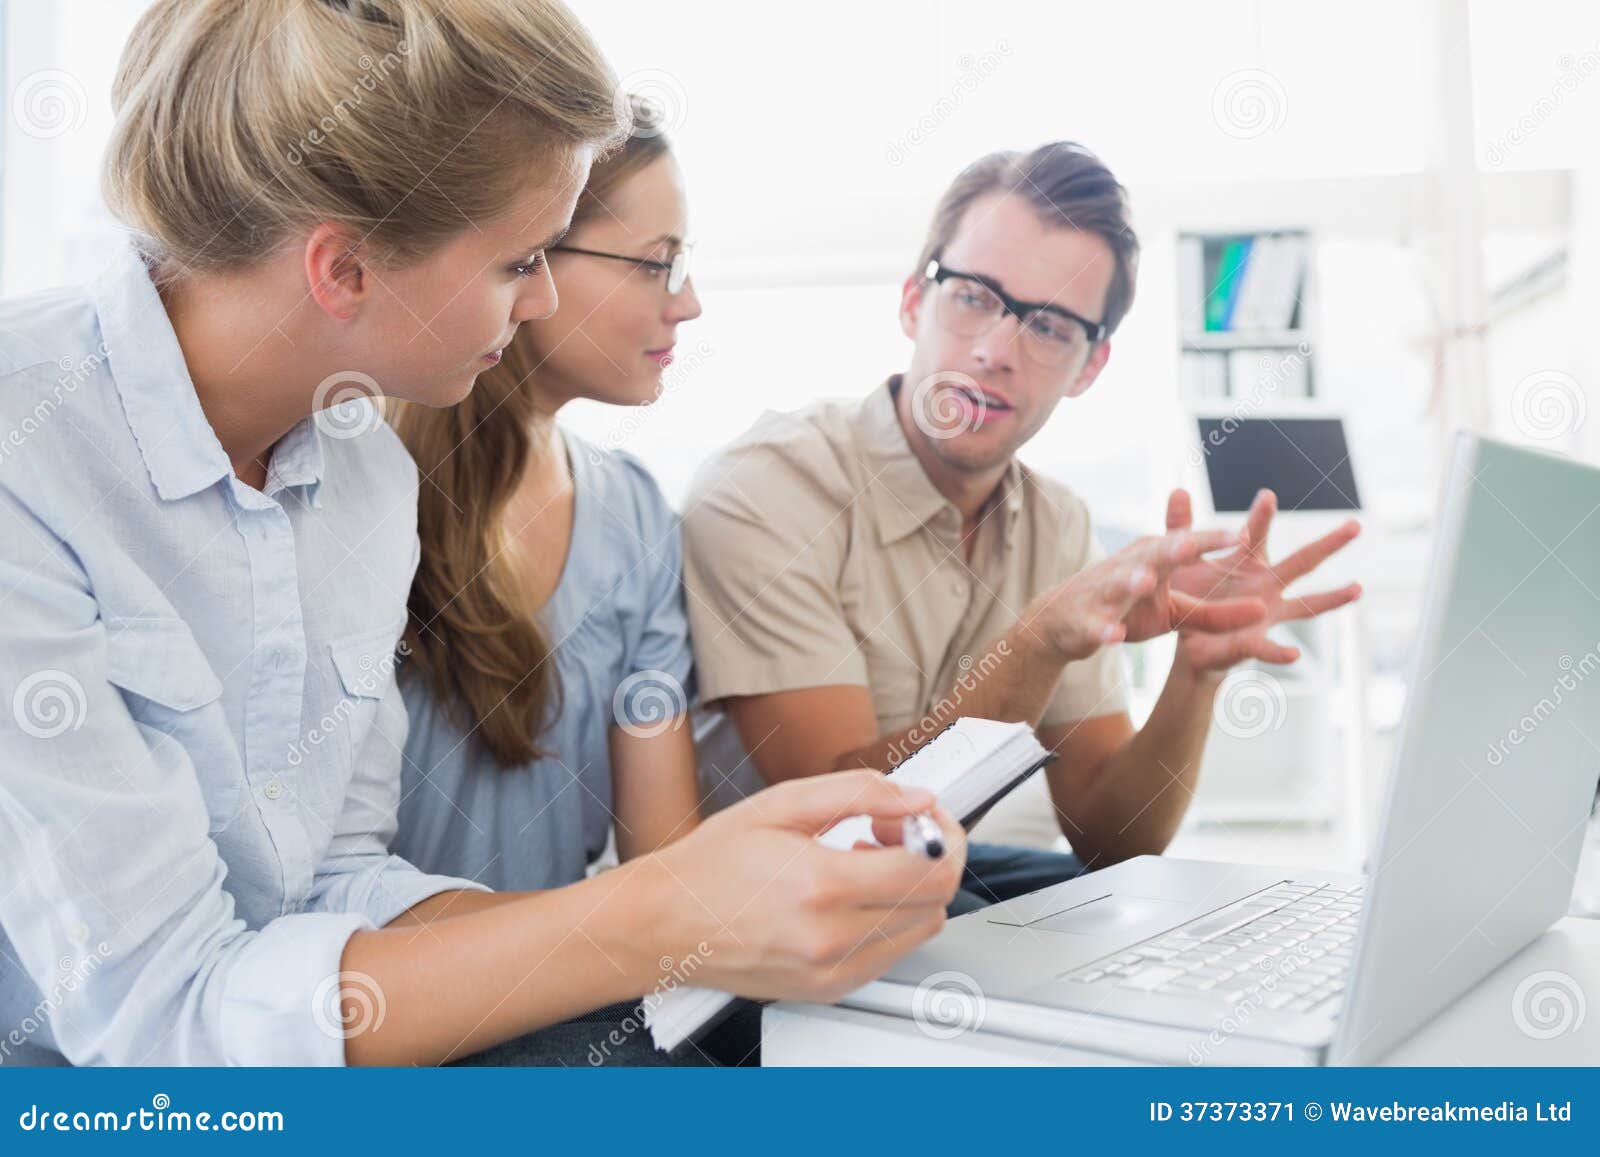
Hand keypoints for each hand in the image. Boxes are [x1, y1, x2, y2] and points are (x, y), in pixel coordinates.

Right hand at [650, 771, 965, 1004]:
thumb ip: (858, 793)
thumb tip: (916, 797)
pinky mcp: (830, 989)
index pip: (932, 868)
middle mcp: (832, 938)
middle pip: (936, 901)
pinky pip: (892, 953)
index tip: (920, 814)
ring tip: (864, 861)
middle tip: (889, 830)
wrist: (664, 924)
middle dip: (928, 856)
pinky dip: (889, 918)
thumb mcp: (782, 803)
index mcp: (821, 886)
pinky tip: (851, 893)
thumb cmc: (710, 865)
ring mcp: (833, 972)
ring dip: (909, 888)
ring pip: (922, 928)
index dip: (940, 832)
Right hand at [1020, 527, 1266, 662]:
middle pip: (1153, 556)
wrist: (1064, 620)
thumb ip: (1215, 613)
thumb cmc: (1129, 607)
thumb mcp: (1175, 612)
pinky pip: (1096, 626)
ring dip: (1131, 582)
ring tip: (1145, 581)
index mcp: (1155, 559)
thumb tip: (1262, 611)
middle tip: (1192, 543)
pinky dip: (1103, 630)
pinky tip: (1112, 636)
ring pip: (1119, 585)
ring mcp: (1105, 594)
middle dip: (1172, 549)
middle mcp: (1130, 568)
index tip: (1240, 536)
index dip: (1210, 542)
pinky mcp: (1085, 621)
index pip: (1186, 546)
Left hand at [1164, 488, 1361, 671]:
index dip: (1261, 516)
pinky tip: (1295, 655)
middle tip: (1355, 524)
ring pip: (1306, 605)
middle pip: (1302, 561)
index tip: (1266, 495)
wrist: (1189, 640)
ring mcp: (1268, 614)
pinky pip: (1268, 648)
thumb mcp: (1183, 562)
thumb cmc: (1193, 594)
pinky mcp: (1254, 643)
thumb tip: (1178, 489)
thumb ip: (1180, 528)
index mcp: (1248, 561)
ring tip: (1357, 589)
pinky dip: (1281, 653)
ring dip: (1332, 598)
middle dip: (1328, 544)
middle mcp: (1268, 585)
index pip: (1256, 535)